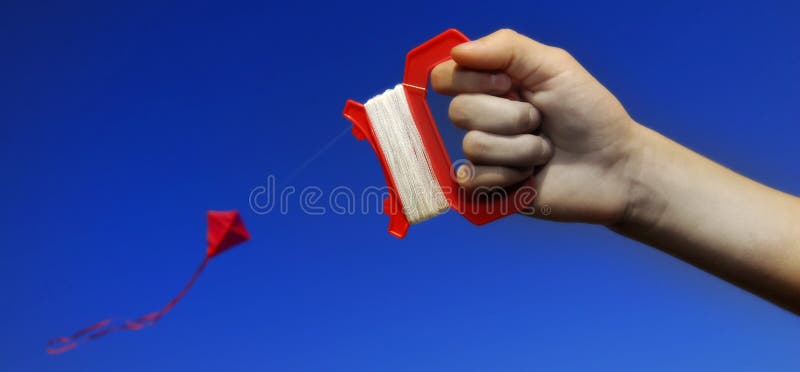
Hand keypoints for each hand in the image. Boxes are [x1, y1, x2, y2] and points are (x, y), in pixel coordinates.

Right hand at [432, 29, 642, 224]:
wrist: (615, 167)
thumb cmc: (590, 114)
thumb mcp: (554, 66)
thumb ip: (506, 47)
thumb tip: (457, 51)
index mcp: (493, 85)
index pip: (446, 76)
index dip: (471, 79)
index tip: (510, 84)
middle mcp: (484, 118)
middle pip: (459, 111)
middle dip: (510, 117)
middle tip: (540, 121)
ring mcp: (486, 155)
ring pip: (473, 146)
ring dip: (520, 149)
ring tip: (545, 152)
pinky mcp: (490, 189)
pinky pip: (473, 180)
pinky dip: (508, 176)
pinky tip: (530, 177)